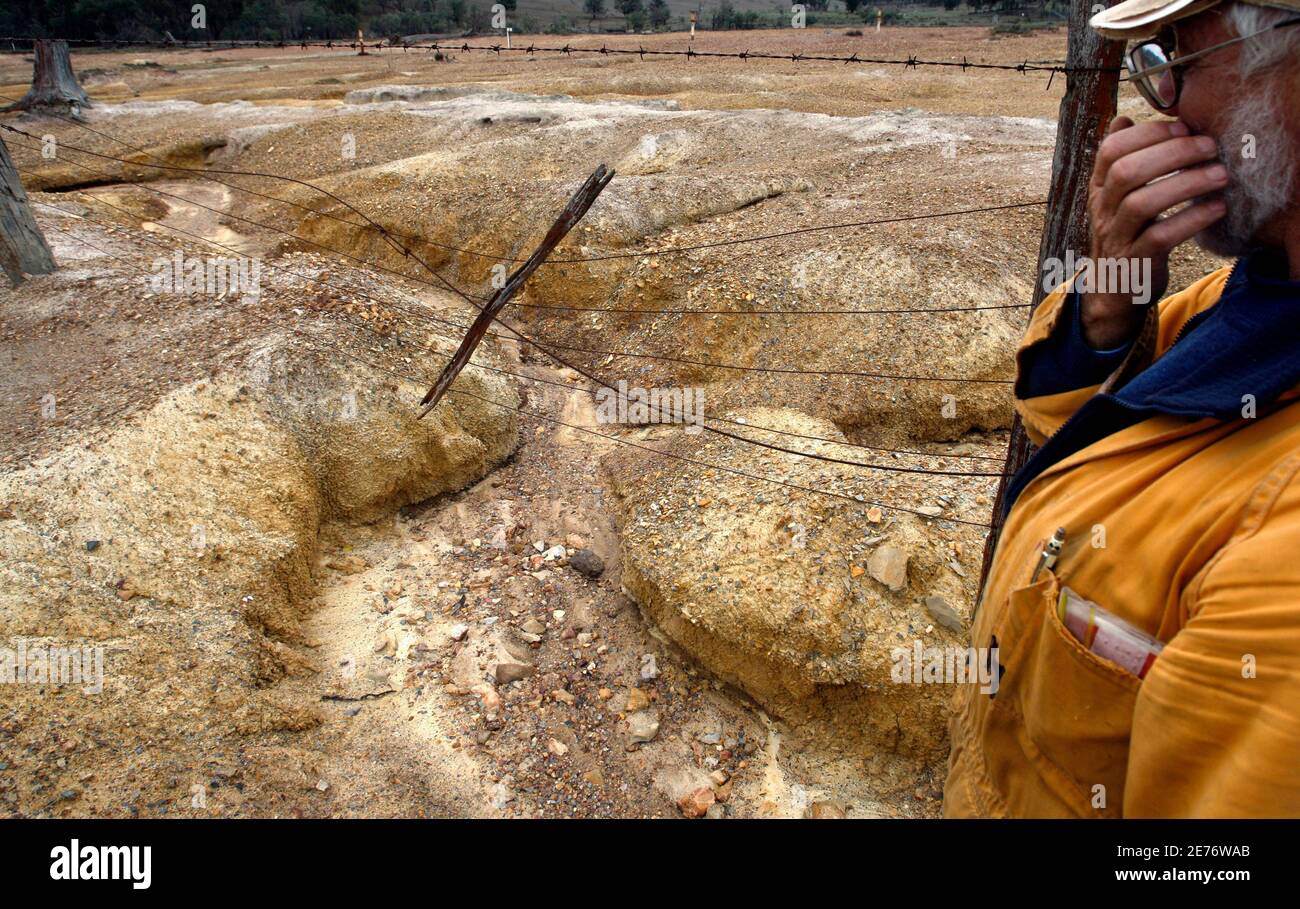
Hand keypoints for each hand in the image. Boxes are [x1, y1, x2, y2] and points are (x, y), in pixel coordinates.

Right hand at [1081, 116, 1227, 348]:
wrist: (1113, 291)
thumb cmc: (1124, 236)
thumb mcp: (1115, 197)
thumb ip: (1120, 160)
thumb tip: (1123, 118)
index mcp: (1098, 188)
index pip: (1111, 150)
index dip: (1147, 133)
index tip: (1184, 127)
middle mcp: (1102, 211)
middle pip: (1127, 171)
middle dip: (1172, 152)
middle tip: (1210, 146)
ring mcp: (1116, 237)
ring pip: (1142, 203)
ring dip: (1186, 183)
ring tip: (1220, 175)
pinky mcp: (1136, 261)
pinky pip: (1161, 236)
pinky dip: (1192, 218)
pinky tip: (1217, 207)